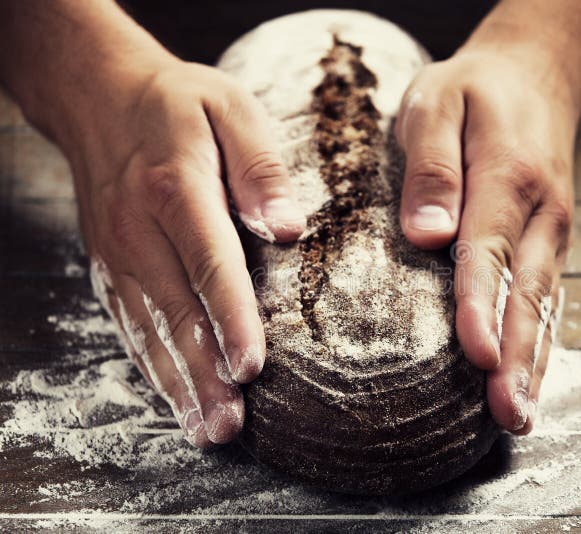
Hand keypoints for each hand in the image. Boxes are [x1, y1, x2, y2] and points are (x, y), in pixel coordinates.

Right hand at [69, 57, 304, 446]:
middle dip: (205, 374)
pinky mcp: (107, 267)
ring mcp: (116, 253)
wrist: (99, 97)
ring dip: (178, 385)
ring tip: (207, 430)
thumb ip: (260, 166)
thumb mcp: (229, 108)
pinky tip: (174, 399)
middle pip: (175, 311)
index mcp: (173, 187)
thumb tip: (287, 227)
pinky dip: (152, 368)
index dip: (231, 317)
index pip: (208, 262)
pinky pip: (129, 325)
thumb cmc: (178, 104)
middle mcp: (137, 229)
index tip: (253, 365)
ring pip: (150, 330)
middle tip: (229, 426)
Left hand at [395, 50, 578, 433]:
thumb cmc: (474, 92)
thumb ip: (432, 165)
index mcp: (509, 176)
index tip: (476, 355)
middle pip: (526, 293)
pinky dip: (539, 343)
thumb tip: (426, 234)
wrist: (536, 76)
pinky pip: (545, 299)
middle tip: (507, 413)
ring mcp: (550, 233)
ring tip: (518, 416)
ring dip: (533, 363)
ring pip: (542, 305)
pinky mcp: (547, 244)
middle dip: (517, 357)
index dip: (481, 306)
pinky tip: (527, 380)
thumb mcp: (439, 102)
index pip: (489, 251)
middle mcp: (539, 214)